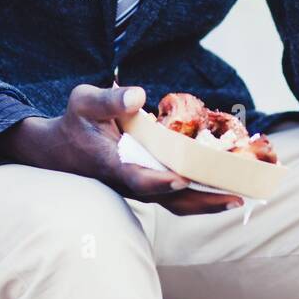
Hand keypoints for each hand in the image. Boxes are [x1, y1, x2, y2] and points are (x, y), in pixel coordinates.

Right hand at [0, 84, 242, 214]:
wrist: (59, 150)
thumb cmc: (74, 122)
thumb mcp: (83, 101)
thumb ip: (109, 99)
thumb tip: (139, 96)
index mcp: (112, 165)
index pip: (139, 178)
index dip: (160, 181)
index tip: (182, 179)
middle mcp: (129, 182)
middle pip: (169, 201)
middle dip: (202, 202)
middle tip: (236, 200)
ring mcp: (139, 186)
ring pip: (176, 203)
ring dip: (206, 202)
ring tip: (239, 199)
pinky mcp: (147, 184)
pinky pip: (176, 195)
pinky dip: (200, 192)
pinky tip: (225, 184)